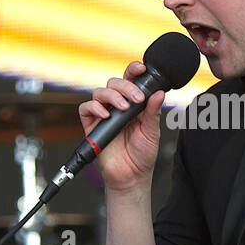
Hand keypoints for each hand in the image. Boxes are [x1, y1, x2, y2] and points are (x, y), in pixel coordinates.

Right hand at [77, 62, 167, 191]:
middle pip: (115, 83)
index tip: (142, 68)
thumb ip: (153, 112)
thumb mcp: (152, 132)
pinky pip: (86, 108)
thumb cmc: (142, 155)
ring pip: (100, 92)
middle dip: (126, 86)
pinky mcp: (91, 125)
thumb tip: (158, 93)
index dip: (134, 70)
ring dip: (112, 96)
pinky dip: (95, 108)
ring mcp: (104, 114)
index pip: (131, 81)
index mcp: (134, 104)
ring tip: (123, 108)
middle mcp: (117, 106)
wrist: (131, 177)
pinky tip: (106, 115)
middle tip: (136, 99)